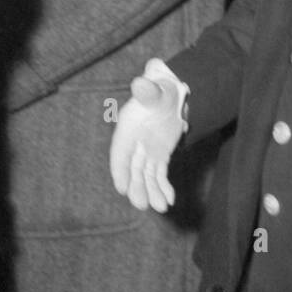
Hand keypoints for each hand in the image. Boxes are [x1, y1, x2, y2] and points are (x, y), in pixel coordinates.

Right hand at [109, 59, 188, 212]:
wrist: (172, 95)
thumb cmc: (160, 91)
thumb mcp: (156, 90)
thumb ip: (148, 91)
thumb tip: (141, 83)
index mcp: (127, 129)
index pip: (120, 153)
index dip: (120, 170)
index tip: (122, 188)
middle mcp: (134, 144)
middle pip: (132, 170)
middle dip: (136, 187)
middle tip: (141, 205)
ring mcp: (146, 152)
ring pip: (146, 176)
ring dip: (151, 192)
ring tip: (161, 207)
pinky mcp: (159, 157)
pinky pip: (159, 174)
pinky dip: (163, 187)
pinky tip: (169, 199)